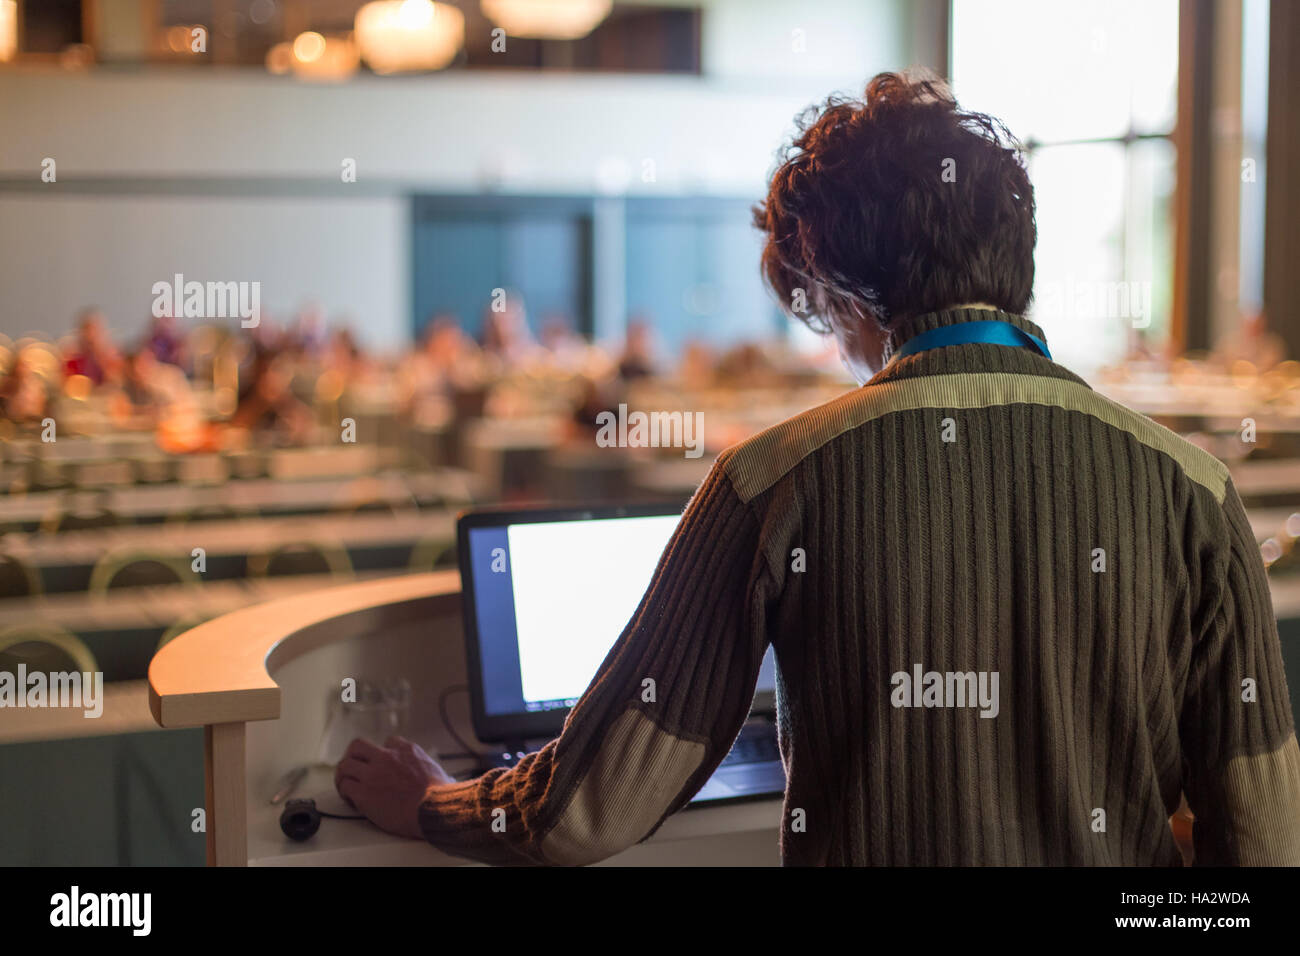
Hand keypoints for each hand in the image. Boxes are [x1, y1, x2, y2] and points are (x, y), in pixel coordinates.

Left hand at [334, 736, 454, 839]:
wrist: (434, 810)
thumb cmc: (440, 796)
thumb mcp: (440, 771)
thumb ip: (433, 772)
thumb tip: (448, 780)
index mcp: (406, 751)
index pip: (387, 743)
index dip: (382, 754)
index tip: (382, 765)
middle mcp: (386, 758)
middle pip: (357, 746)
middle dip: (353, 756)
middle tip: (354, 768)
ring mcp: (373, 774)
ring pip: (345, 765)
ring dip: (344, 775)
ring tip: (347, 785)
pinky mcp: (364, 793)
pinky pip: (345, 787)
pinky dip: (346, 793)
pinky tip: (352, 801)